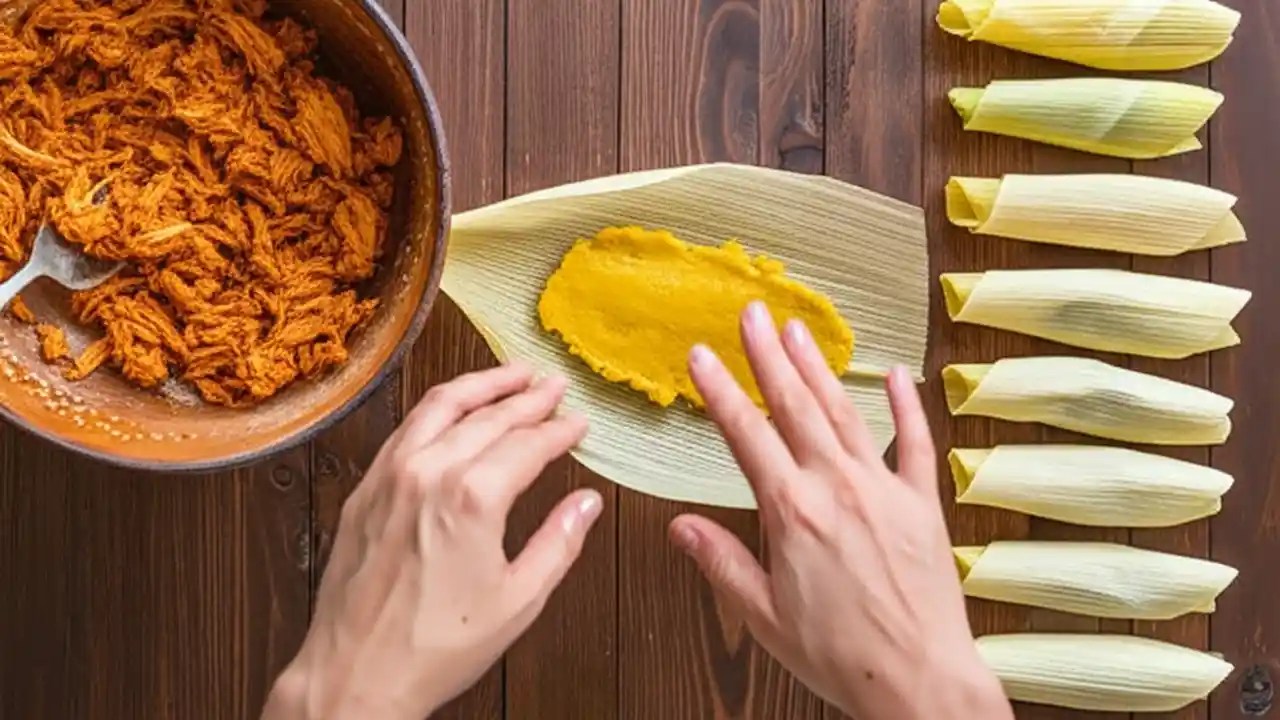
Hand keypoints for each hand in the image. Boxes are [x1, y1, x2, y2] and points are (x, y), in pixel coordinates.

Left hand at [263, 363, 602, 719]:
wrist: (355, 673)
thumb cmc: (435, 648)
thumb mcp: (518, 601)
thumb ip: (558, 544)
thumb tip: (586, 504)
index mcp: (473, 497)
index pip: (529, 443)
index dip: (559, 429)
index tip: (578, 422)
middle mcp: (429, 472)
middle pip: (489, 415)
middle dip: (528, 396)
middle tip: (553, 385)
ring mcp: (390, 475)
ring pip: (440, 406)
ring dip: (481, 385)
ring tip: (511, 375)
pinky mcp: (365, 488)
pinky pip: (405, 428)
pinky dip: (437, 408)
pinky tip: (453, 409)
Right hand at [670, 302, 1010, 719]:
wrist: (919, 680)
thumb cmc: (840, 655)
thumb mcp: (764, 616)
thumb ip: (721, 563)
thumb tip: (680, 526)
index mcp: (792, 513)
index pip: (746, 436)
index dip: (720, 391)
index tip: (700, 355)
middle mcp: (836, 488)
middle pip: (795, 407)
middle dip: (769, 356)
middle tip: (753, 313)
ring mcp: (883, 490)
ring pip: (844, 414)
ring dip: (819, 368)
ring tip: (800, 330)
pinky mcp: (922, 504)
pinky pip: (915, 444)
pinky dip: (907, 406)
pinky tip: (897, 375)